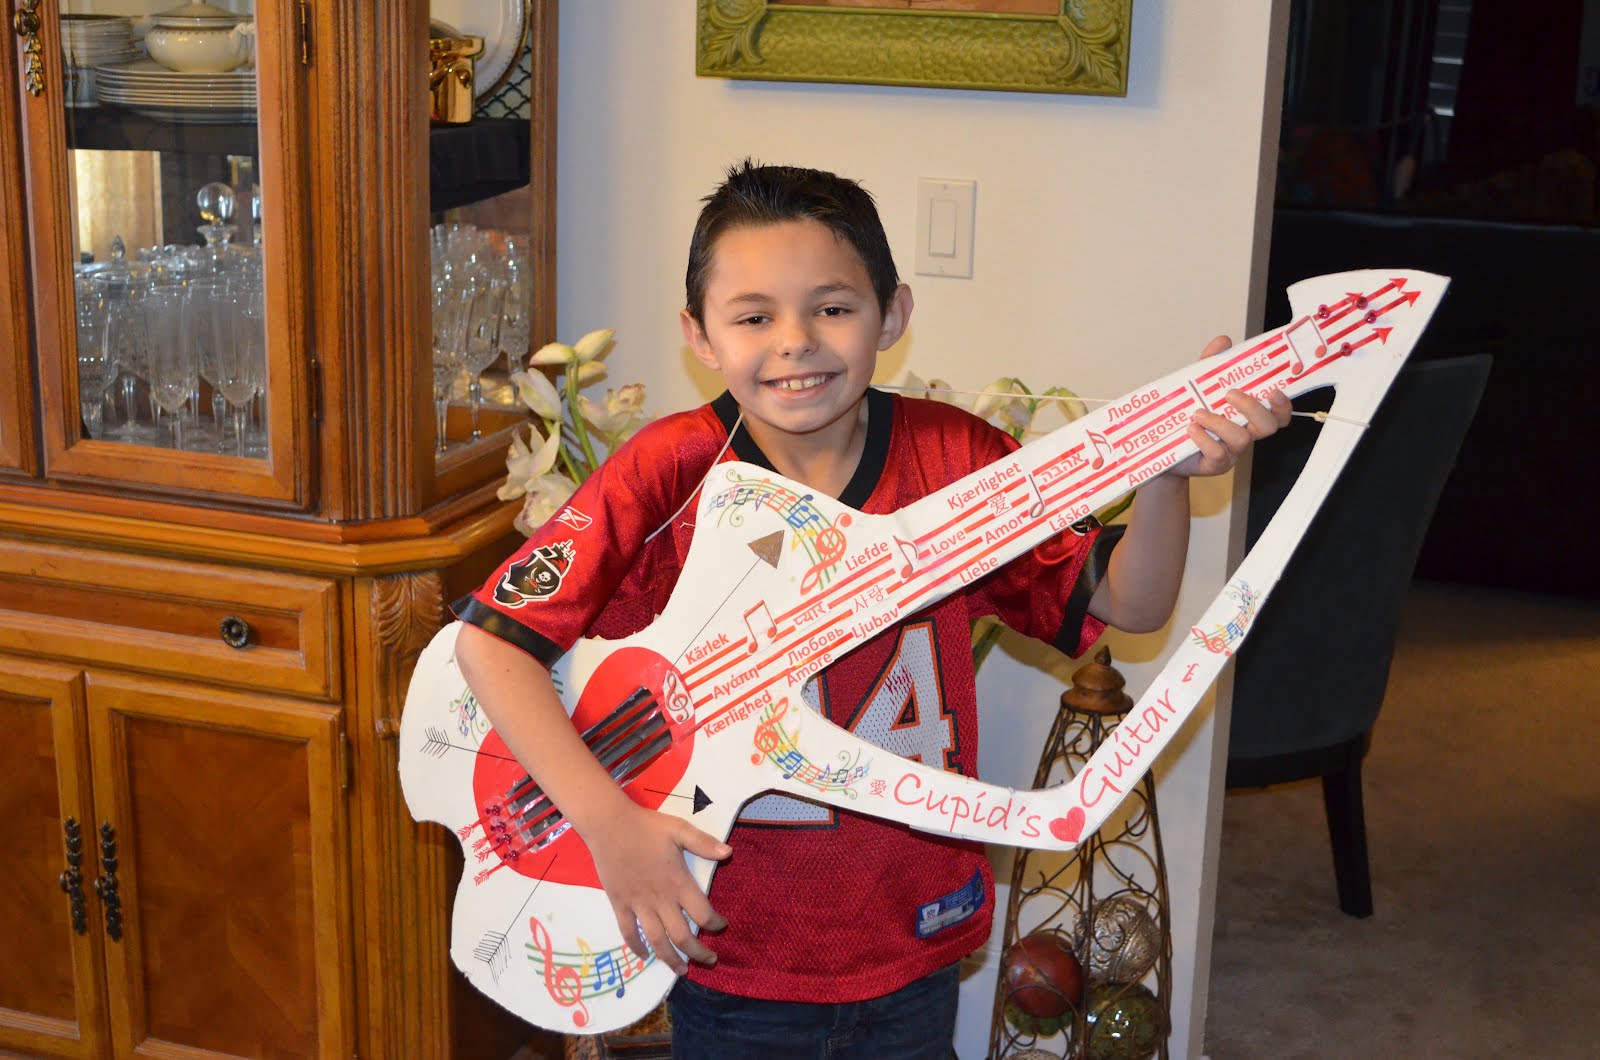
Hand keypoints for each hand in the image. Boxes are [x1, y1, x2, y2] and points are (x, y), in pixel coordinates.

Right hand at [583, 801, 730, 973]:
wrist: (609, 825)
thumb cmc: (646, 827)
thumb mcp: (679, 829)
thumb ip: (703, 843)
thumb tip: (729, 853)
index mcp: (677, 882)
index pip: (702, 914)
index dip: (715, 924)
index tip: (721, 926)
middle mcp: (659, 899)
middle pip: (681, 936)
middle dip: (698, 952)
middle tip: (710, 960)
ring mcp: (637, 905)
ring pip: (656, 941)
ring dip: (671, 959)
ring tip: (682, 971)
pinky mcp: (619, 904)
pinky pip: (628, 932)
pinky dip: (637, 948)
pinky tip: (644, 957)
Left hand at [1169, 335, 1292, 478]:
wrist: (1161, 447)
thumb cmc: (1189, 415)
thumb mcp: (1199, 386)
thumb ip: (1211, 364)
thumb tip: (1223, 342)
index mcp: (1247, 416)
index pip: (1277, 413)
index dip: (1283, 405)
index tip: (1274, 390)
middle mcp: (1244, 434)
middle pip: (1268, 426)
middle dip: (1253, 408)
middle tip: (1231, 394)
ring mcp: (1231, 451)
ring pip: (1241, 440)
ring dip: (1220, 423)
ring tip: (1198, 412)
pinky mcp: (1214, 465)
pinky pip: (1217, 454)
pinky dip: (1205, 439)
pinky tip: (1192, 428)